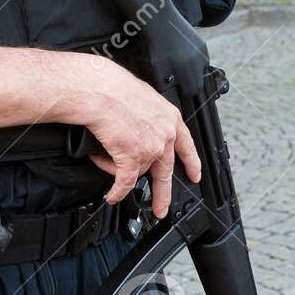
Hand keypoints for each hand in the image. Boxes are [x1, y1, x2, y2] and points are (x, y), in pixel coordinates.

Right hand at [75, 56, 200, 216]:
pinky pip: (125, 181)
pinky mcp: (132, 156)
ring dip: (118, 169)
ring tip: (103, 157)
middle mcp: (165, 135)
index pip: (187, 146)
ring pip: (136, 170)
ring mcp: (151, 147)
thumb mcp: (145, 98)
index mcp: (170, 118)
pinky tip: (113, 196)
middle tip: (161, 207)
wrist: (100, 90)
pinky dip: (117, 191)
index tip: (194, 175)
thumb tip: (141, 128)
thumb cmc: (114, 88)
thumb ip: (150, 117)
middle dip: (163, 193)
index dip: (192, 163)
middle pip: (166, 171)